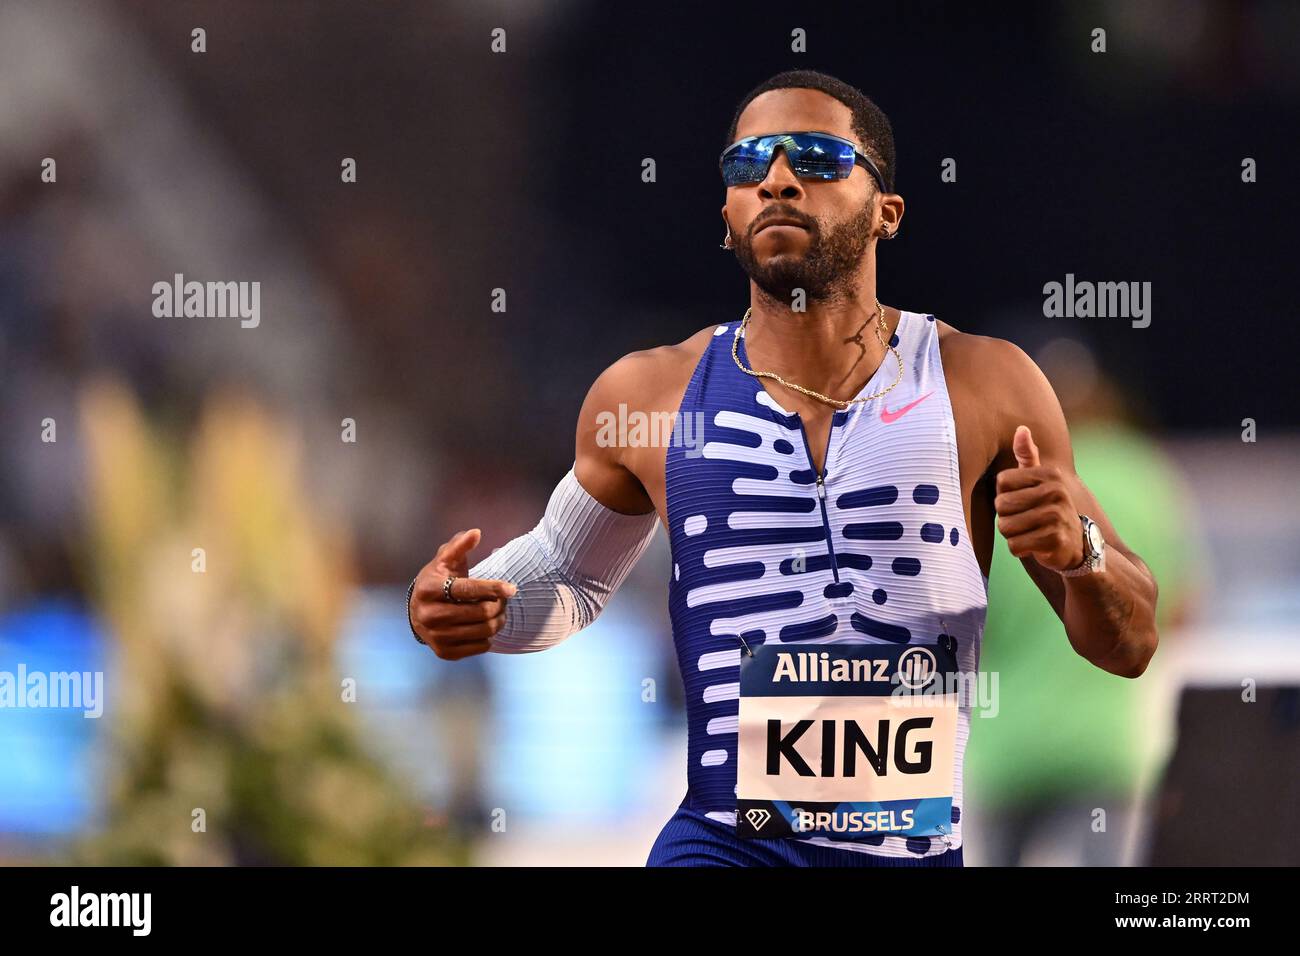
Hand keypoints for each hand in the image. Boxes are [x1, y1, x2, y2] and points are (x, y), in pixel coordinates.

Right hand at [409, 529, 516, 659]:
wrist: (418, 612)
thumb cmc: (438, 580)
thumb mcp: (445, 560)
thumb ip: (459, 545)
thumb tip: (476, 533)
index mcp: (429, 589)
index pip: (468, 589)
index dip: (493, 587)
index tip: (512, 588)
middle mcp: (429, 615)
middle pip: (480, 612)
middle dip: (500, 604)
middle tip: (505, 599)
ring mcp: (436, 636)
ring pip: (484, 630)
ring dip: (499, 620)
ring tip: (500, 611)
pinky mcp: (444, 652)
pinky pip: (481, 646)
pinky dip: (489, 636)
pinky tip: (485, 625)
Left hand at [994, 425, 1084, 571]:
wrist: (1078, 545)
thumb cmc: (1049, 508)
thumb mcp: (1040, 480)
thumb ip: (1027, 456)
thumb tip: (1021, 429)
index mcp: (1049, 474)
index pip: (1002, 482)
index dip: (1005, 495)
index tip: (1024, 501)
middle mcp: (1055, 491)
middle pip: (1001, 505)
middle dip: (1007, 518)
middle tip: (1027, 521)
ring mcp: (1057, 515)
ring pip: (1006, 527)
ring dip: (1012, 535)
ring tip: (1030, 532)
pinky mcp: (1055, 539)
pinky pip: (1015, 545)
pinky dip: (1019, 549)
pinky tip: (1034, 546)